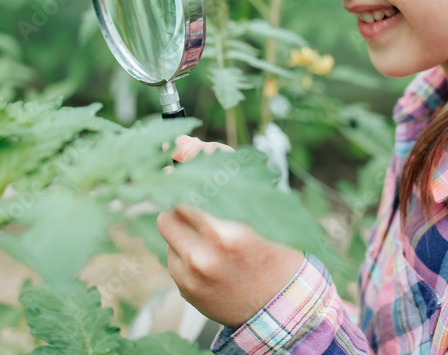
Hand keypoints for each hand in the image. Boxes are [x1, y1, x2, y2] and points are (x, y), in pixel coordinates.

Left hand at [156, 136, 305, 328]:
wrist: (281, 303)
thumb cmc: (274, 244)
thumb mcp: (262, 201)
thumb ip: (223, 167)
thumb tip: (182, 144)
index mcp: (231, 228)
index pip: (189, 180)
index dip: (183, 162)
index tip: (180, 151)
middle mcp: (208, 253)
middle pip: (172, 199)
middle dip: (182, 188)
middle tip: (196, 187)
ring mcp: (193, 272)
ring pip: (166, 223)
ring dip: (180, 217)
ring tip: (207, 224)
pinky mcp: (184, 287)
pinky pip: (170, 251)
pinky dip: (183, 245)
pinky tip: (208, 251)